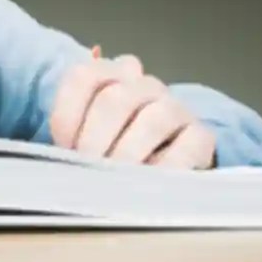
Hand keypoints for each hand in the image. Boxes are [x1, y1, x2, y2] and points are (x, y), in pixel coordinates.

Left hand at [49, 53, 215, 168]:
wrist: (165, 163)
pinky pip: (185, 148)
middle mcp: (143, 84)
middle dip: (95, 140)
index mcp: (109, 75)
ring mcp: (174, 106)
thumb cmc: (113, 149)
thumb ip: (71, 137)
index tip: (63, 147)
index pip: (84, 77)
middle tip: (89, 168)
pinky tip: (148, 186)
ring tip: (115, 181)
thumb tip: (61, 158)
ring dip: (128, 154)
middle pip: (114, 100)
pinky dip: (164, 169)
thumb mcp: (84, 138)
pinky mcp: (201, 136)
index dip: (68, 113)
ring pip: (152, 120)